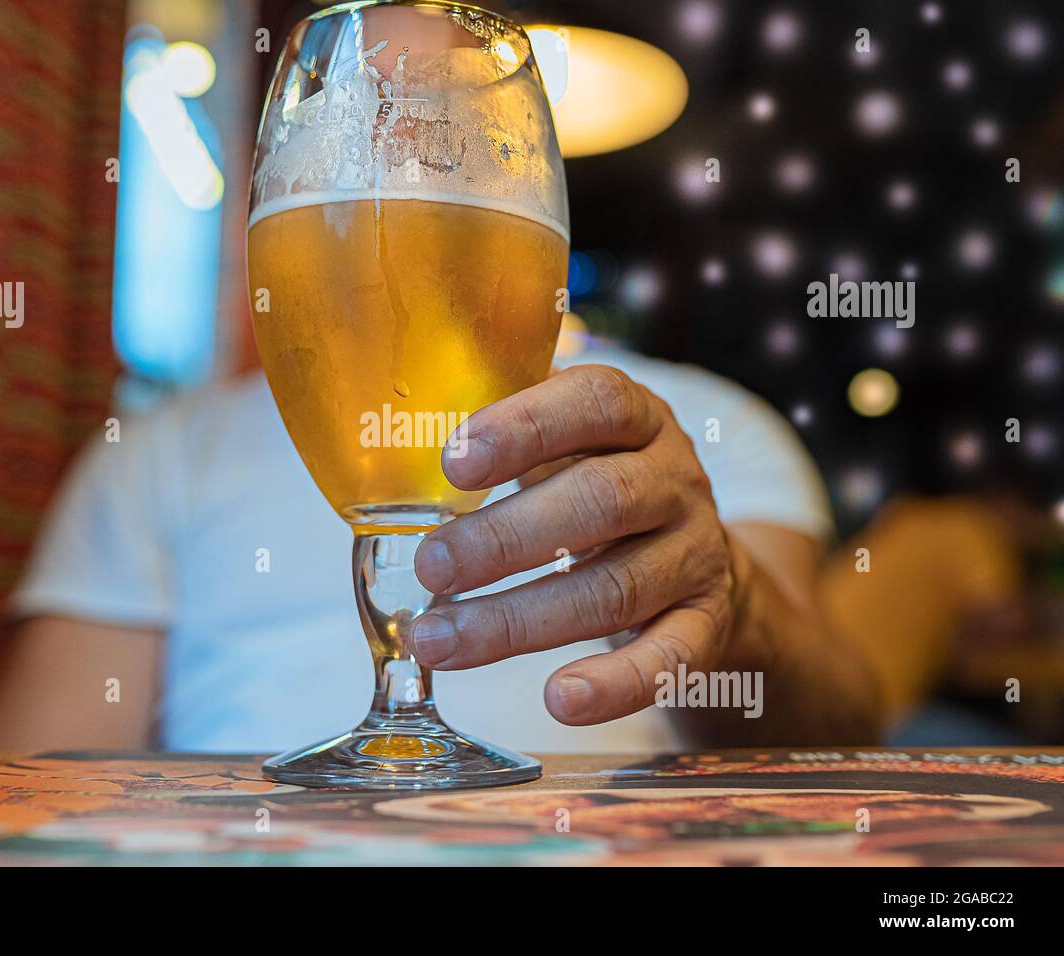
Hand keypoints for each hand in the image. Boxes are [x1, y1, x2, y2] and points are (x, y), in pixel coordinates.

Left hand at [411, 365, 743, 725]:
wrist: (693, 551)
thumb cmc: (594, 483)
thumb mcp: (564, 443)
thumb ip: (504, 436)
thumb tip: (398, 439)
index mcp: (635, 418)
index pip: (594, 402)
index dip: (526, 428)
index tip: (454, 463)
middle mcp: (675, 479)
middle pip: (601, 502)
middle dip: (505, 538)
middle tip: (429, 566)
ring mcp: (696, 553)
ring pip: (616, 588)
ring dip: (520, 621)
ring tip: (440, 640)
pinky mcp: (707, 622)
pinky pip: (671, 659)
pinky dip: (617, 684)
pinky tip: (559, 700)